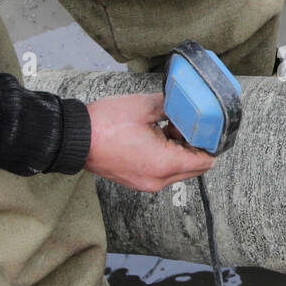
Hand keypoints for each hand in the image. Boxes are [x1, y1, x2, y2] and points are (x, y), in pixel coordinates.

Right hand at [84, 94, 215, 191]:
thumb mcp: (145, 106)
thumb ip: (172, 106)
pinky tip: (156, 134)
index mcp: (164, 164)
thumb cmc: (106, 124)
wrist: (74, 138)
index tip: (210, 127)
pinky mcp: (135, 180)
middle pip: (193, 168)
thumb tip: (186, 103)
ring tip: (170, 125)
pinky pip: (161, 170)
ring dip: (179, 150)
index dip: (211, 143)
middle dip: (196, 146)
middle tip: (190, 124)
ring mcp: (146, 182)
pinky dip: (165, 155)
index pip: (205, 161)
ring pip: (177, 169)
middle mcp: (158, 180)